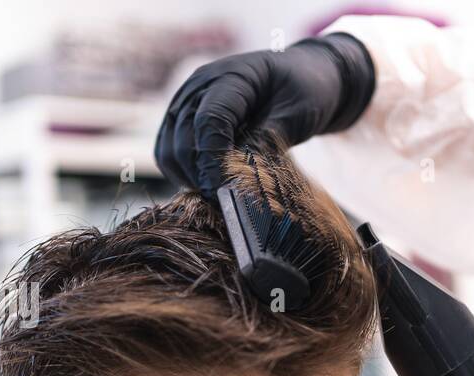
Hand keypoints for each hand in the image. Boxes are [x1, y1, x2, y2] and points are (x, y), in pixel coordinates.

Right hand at [155, 33, 375, 196]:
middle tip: (228, 202)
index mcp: (229, 76)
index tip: (228, 192)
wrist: (301, 76)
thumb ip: (267, 139)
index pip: (208, 121)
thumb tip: (241, 175)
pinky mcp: (182, 121)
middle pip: (182, 139)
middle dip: (202, 176)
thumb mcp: (297, 113)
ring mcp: (186, 103)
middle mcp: (198, 87)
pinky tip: (209, 187)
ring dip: (190, 179)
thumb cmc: (304, 90)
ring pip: (169, 151)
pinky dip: (185, 175)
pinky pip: (169, 154)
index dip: (214, 162)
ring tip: (219, 196)